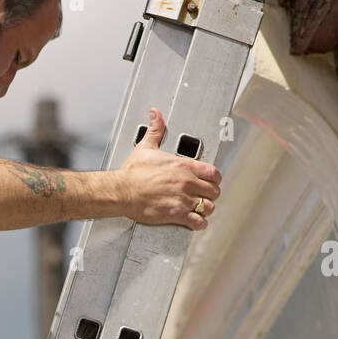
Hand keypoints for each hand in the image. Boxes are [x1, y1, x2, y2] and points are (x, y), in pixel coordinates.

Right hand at [116, 108, 220, 230]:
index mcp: (183, 166)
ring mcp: (183, 199)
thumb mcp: (146, 147)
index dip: (214, 179)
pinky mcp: (177, 214)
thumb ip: (155, 130)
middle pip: (214, 191)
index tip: (210, 182)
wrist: (123, 191)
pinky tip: (195, 222)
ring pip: (209, 206)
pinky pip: (198, 222)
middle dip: (210, 194)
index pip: (213, 173)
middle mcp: (187, 182)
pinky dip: (199, 224)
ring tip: (199, 210)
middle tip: (204, 196)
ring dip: (205, 209)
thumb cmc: (133, 173)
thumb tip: (156, 114)